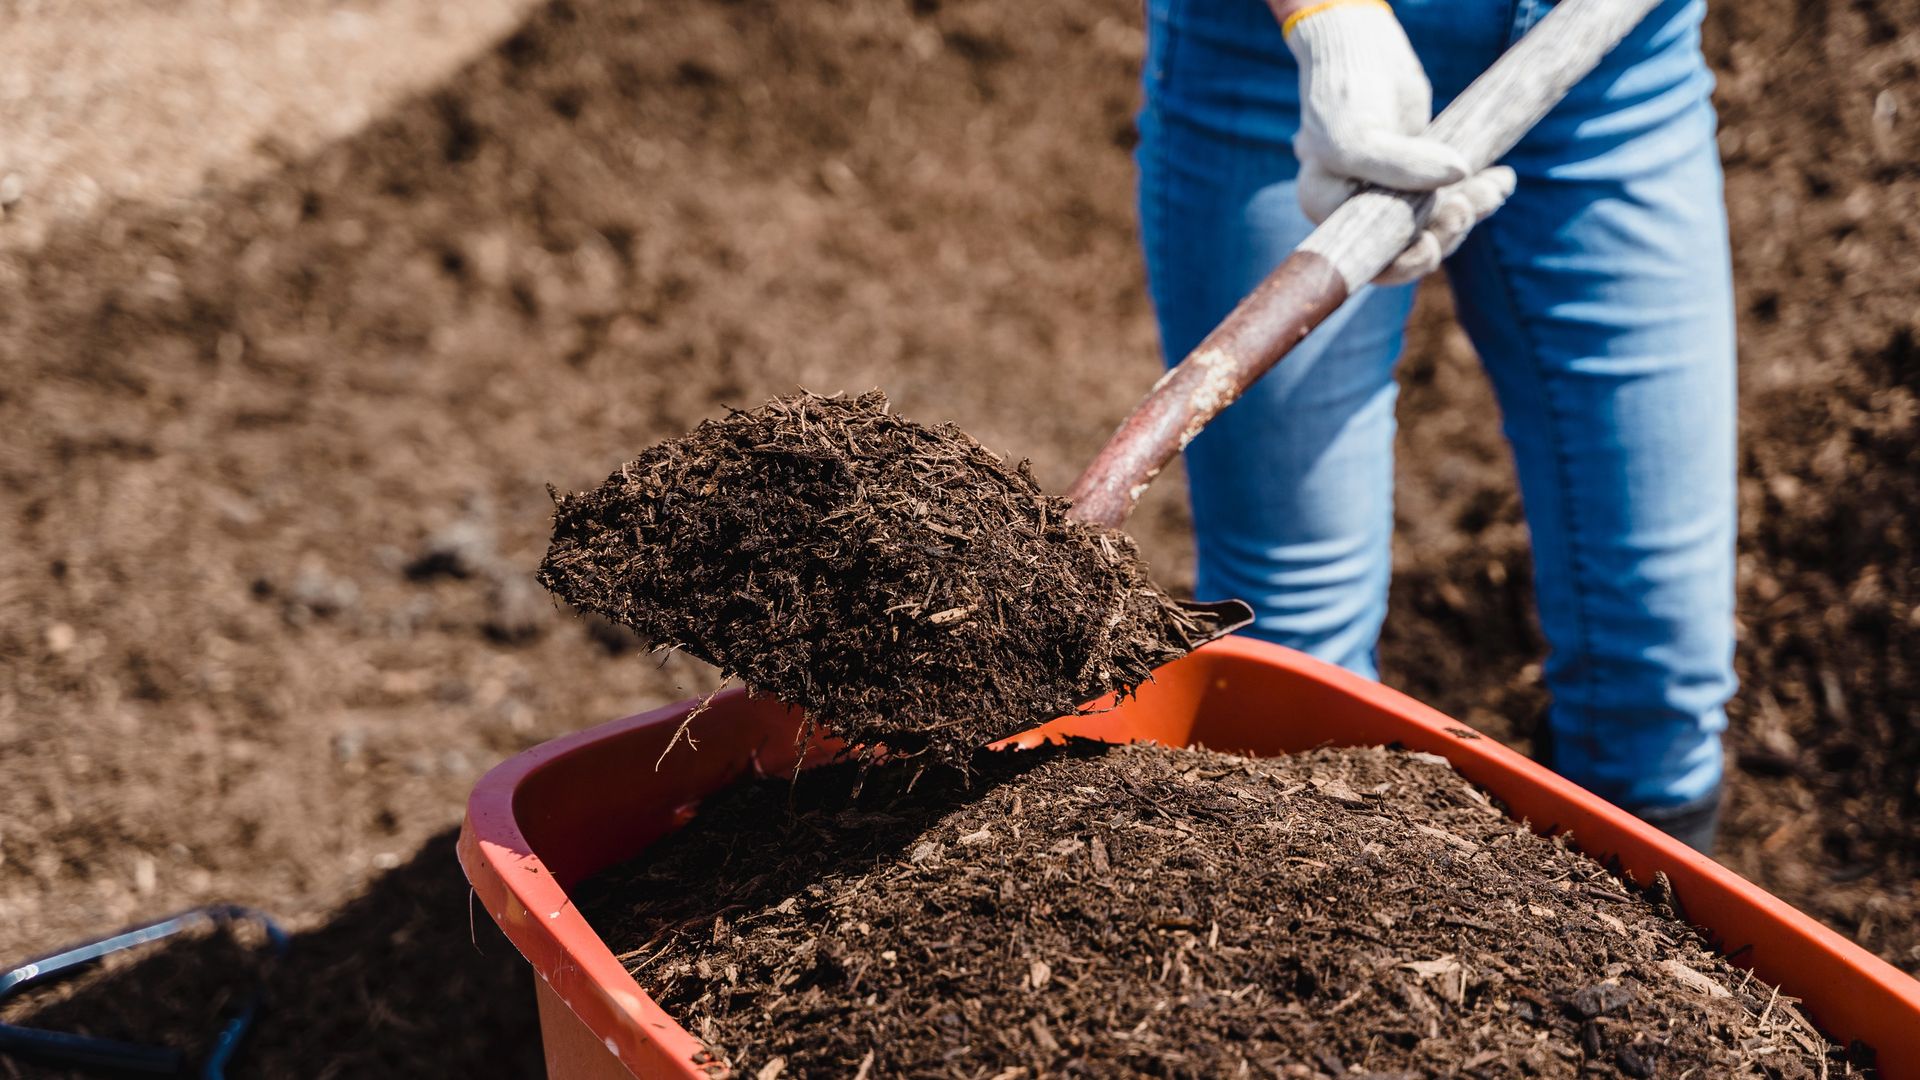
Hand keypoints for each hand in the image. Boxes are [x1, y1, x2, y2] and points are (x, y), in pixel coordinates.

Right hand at [1276, 0, 1515, 283]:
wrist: (1361, 49)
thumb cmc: (1344, 93)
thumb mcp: (1358, 134)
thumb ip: (1399, 165)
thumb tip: (1459, 176)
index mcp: (1327, 210)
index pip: (1367, 260)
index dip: (1403, 265)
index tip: (1432, 246)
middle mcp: (1357, 209)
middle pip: (1408, 246)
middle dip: (1444, 232)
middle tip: (1465, 206)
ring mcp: (1391, 193)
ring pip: (1437, 223)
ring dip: (1470, 210)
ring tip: (1494, 187)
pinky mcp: (1421, 174)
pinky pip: (1453, 196)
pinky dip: (1480, 191)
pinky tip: (1501, 180)